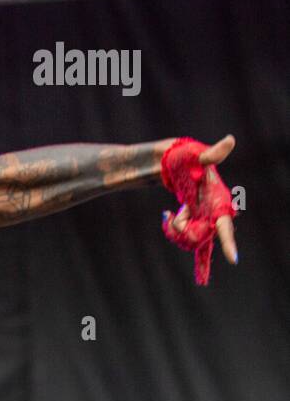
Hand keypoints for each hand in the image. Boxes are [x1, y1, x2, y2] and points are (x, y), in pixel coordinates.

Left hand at [160, 134, 237, 283]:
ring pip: (188, 239)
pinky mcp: (192, 220)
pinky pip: (187, 237)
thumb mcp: (198, 155)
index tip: (233, 260)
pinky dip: (184, 243)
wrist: (176, 162)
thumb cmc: (189, 157)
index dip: (229, 242)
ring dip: (173, 230)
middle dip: (181, 231)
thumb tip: (229, 140)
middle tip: (170, 215)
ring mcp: (203, 219)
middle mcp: (213, 214)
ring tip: (167, 214)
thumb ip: (213, 153)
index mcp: (218, 203)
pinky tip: (178, 236)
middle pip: (198, 238)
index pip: (225, 225)